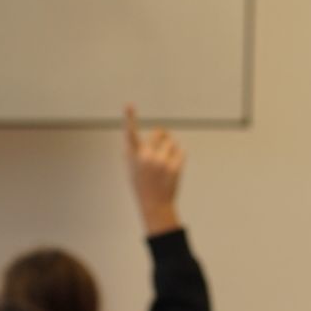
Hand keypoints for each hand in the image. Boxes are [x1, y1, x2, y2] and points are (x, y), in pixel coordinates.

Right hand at [125, 105, 184, 235]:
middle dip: (163, 136)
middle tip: (161, 149)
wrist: (154, 205)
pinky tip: (172, 169)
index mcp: (133, 156)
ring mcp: (160, 162)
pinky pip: (181, 151)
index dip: (129, 118)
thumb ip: (138, 150)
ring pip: (172, 142)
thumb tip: (159, 131)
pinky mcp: (174, 166)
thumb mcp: (133, 167)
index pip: (130, 134)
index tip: (129, 104)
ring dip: (171, 150)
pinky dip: (179, 157)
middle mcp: (146, 157)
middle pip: (160, 132)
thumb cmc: (142, 184)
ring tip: (165, 165)